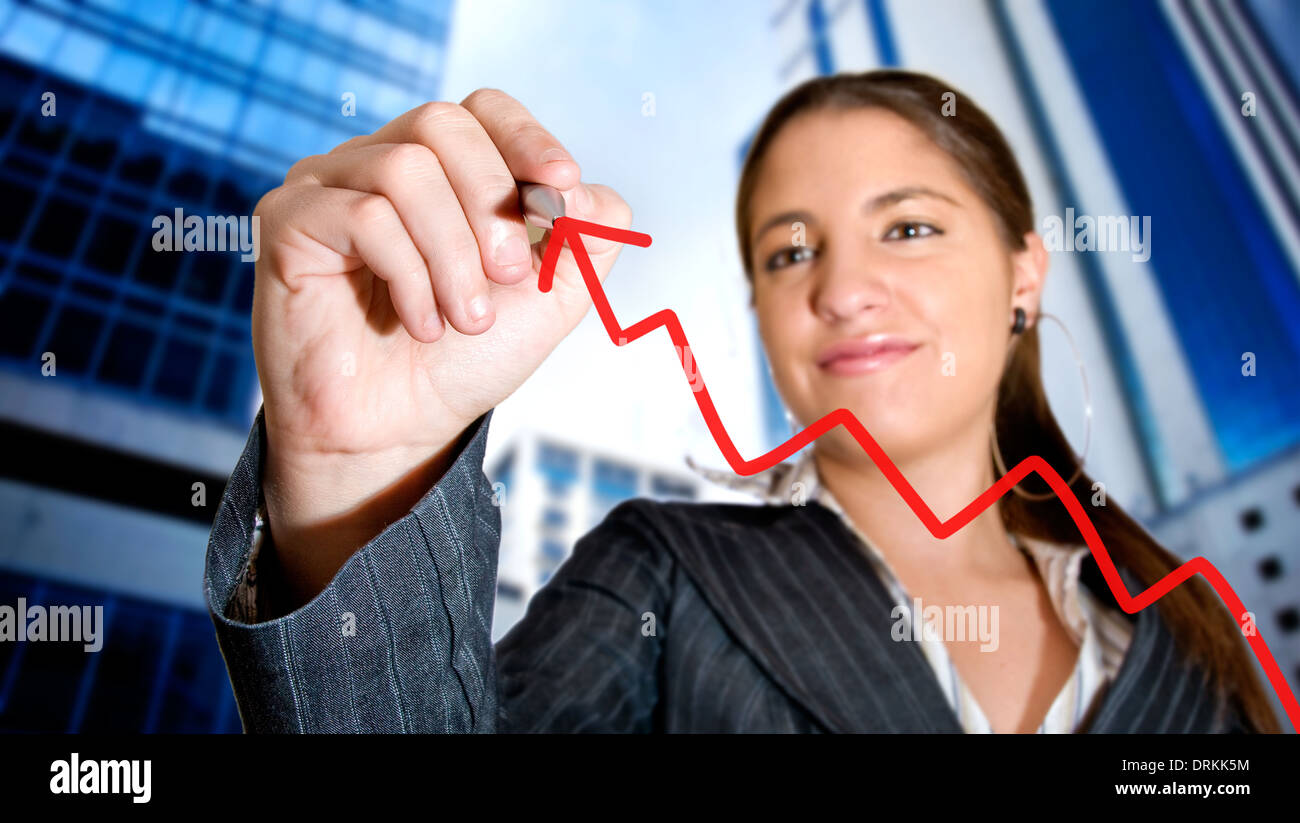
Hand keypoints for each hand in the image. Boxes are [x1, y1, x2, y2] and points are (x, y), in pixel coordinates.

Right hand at [249, 89, 631, 605]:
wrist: (401, 433)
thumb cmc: (464, 362)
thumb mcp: (550, 298)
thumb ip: (586, 238)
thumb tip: (592, 191)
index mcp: (442, 172)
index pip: (482, 111)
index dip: (527, 138)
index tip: (562, 188)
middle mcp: (380, 166)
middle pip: (443, 125)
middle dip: (491, 202)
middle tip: (508, 277)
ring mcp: (329, 188)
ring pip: (406, 171)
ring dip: (452, 255)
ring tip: (464, 318)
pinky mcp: (290, 222)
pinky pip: (362, 216)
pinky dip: (409, 277)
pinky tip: (420, 324)